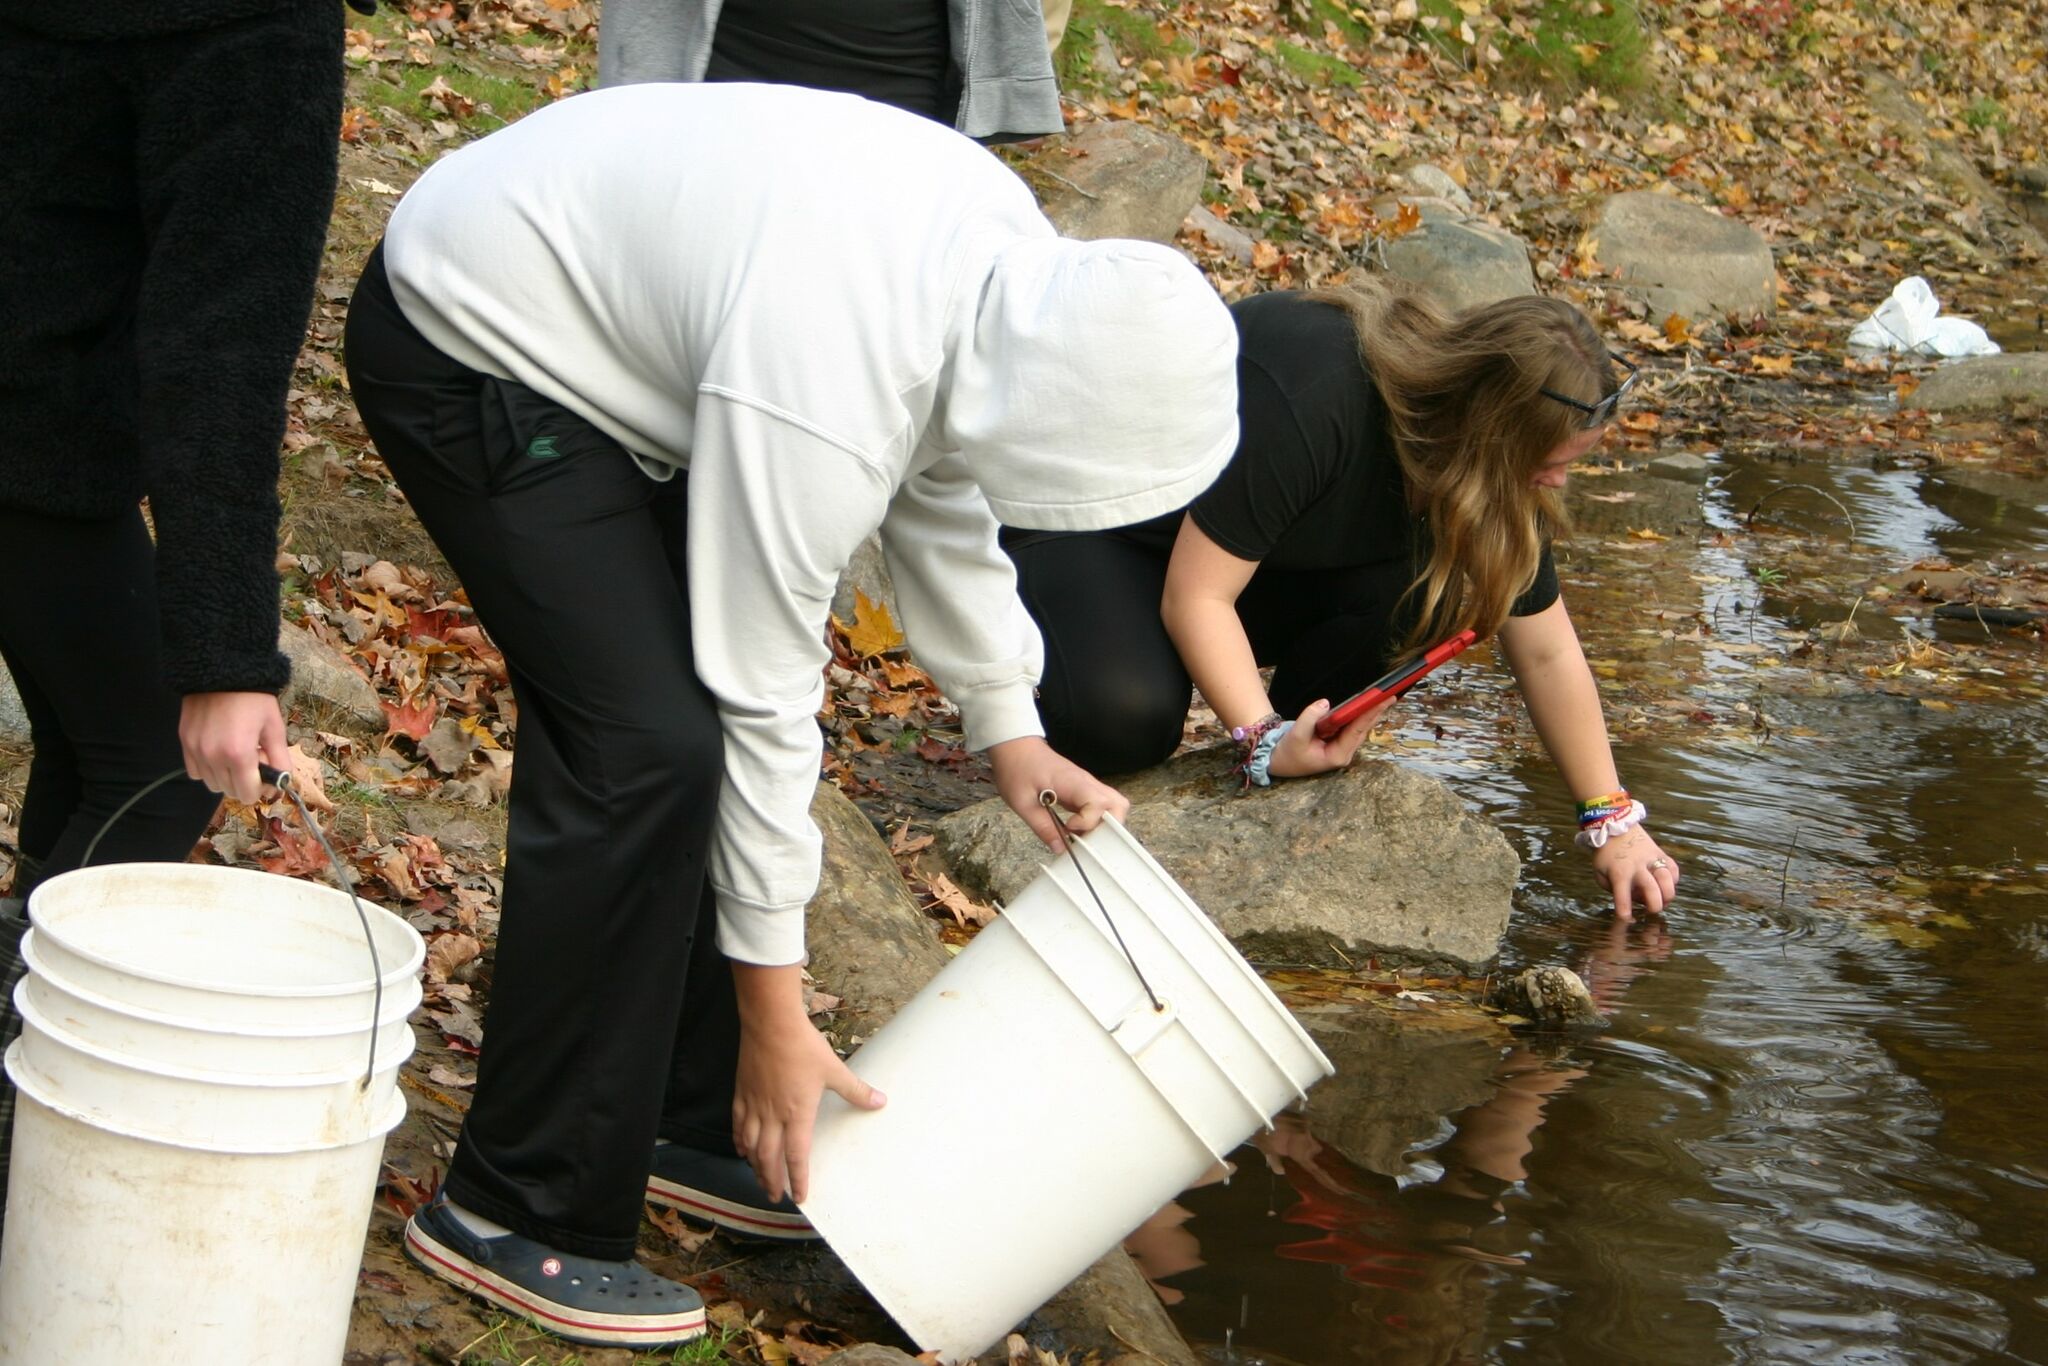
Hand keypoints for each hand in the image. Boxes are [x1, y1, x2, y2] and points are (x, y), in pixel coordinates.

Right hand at [179, 691, 289, 803]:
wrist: (222, 672)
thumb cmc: (253, 699)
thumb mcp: (274, 728)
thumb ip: (280, 760)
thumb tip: (281, 784)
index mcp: (239, 754)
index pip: (247, 795)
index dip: (260, 790)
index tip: (266, 779)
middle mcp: (213, 756)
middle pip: (230, 791)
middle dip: (245, 783)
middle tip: (254, 761)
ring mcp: (196, 750)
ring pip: (212, 784)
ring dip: (226, 778)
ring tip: (237, 756)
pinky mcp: (185, 742)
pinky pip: (195, 772)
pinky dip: (209, 769)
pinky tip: (220, 753)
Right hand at [731, 964, 883, 1202]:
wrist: (771, 1024)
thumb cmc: (803, 1047)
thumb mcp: (834, 1069)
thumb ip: (856, 1090)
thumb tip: (880, 1101)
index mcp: (797, 1114)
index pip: (796, 1157)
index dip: (798, 1179)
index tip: (799, 1197)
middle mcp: (773, 1116)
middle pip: (769, 1158)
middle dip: (772, 1181)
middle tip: (774, 1196)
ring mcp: (754, 1105)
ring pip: (750, 1146)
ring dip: (755, 1166)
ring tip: (759, 1178)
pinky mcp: (742, 1093)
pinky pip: (737, 1125)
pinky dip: (739, 1141)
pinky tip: (742, 1149)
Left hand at [988, 736, 1128, 850]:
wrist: (1016, 747)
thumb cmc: (1018, 769)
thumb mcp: (1022, 802)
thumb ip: (1042, 827)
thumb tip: (1059, 848)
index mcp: (1073, 782)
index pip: (1099, 804)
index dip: (1087, 822)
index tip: (1069, 828)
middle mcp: (1087, 783)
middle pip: (1118, 806)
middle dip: (1108, 828)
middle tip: (1084, 838)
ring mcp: (1087, 786)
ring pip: (1114, 806)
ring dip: (1102, 825)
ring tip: (1080, 835)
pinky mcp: (1083, 790)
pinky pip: (1100, 807)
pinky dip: (1094, 821)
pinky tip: (1076, 828)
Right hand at [1264, 696, 1389, 779]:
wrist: (1278, 761)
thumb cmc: (1288, 753)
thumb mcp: (1296, 736)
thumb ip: (1310, 718)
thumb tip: (1325, 703)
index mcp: (1337, 755)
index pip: (1357, 731)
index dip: (1369, 714)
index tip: (1381, 701)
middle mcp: (1344, 752)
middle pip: (1363, 729)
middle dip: (1376, 712)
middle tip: (1390, 695)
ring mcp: (1342, 747)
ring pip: (1360, 727)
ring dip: (1370, 712)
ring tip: (1384, 697)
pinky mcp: (1338, 740)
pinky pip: (1352, 725)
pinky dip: (1360, 714)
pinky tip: (1368, 704)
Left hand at [1588, 828, 1678, 919]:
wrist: (1615, 826)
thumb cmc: (1607, 856)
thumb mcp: (1601, 873)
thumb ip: (1614, 890)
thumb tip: (1633, 904)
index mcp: (1619, 872)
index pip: (1622, 894)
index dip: (1624, 909)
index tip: (1627, 919)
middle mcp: (1637, 866)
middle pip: (1651, 888)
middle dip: (1654, 905)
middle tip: (1652, 911)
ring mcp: (1651, 859)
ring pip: (1667, 878)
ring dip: (1668, 894)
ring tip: (1663, 900)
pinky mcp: (1662, 854)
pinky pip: (1674, 870)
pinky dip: (1674, 880)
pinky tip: (1666, 885)